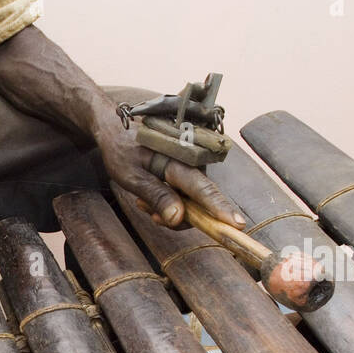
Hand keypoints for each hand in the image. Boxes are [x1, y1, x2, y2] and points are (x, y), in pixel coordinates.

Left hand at [95, 108, 245, 229]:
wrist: (116, 128)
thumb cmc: (121, 149)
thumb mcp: (131, 176)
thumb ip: (156, 196)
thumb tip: (178, 218)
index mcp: (178, 160)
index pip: (203, 189)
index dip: (220, 208)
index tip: (237, 224)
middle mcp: (190, 161)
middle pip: (199, 201)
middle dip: (180, 216)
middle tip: (151, 216)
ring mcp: (190, 166)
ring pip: (191, 201)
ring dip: (170, 210)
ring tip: (142, 202)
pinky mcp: (186, 170)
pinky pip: (184, 195)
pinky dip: (169, 203)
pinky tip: (148, 199)